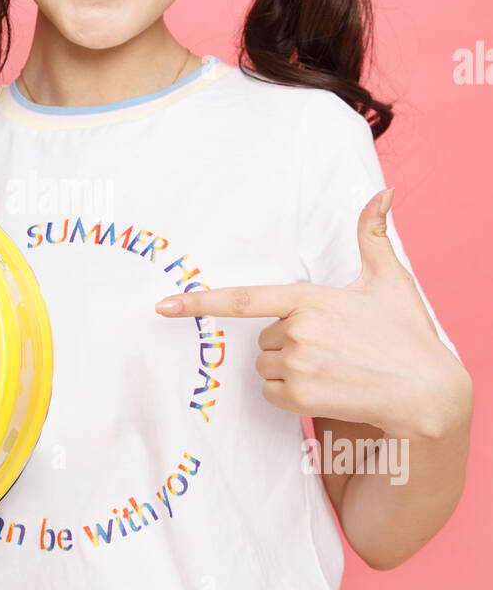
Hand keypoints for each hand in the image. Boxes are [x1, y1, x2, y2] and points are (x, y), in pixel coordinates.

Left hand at [154, 188, 458, 436]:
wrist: (427, 394)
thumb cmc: (407, 335)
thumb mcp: (390, 280)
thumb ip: (372, 235)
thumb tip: (382, 193)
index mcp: (309, 299)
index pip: (243, 299)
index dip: (199, 302)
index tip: (162, 306)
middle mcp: (297, 331)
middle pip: (263, 338)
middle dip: (288, 342)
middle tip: (330, 346)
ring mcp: (297, 365)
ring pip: (266, 366)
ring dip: (289, 369)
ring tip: (332, 368)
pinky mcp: (300, 397)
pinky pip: (272, 394)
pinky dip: (291, 395)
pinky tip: (326, 389)